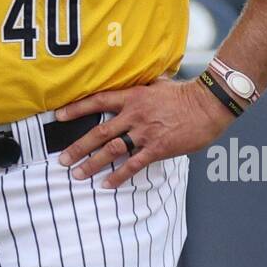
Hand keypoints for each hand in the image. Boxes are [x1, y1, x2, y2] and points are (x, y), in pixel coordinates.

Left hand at [54, 76, 234, 189]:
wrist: (208, 105)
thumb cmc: (184, 95)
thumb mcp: (158, 84)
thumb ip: (142, 86)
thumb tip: (133, 82)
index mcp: (133, 97)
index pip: (98, 101)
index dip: (76, 109)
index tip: (58, 116)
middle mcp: (134, 115)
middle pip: (99, 132)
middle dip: (78, 147)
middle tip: (62, 159)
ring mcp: (145, 133)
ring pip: (112, 150)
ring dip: (92, 163)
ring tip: (77, 174)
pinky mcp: (157, 148)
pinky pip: (133, 165)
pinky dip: (118, 176)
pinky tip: (106, 184)